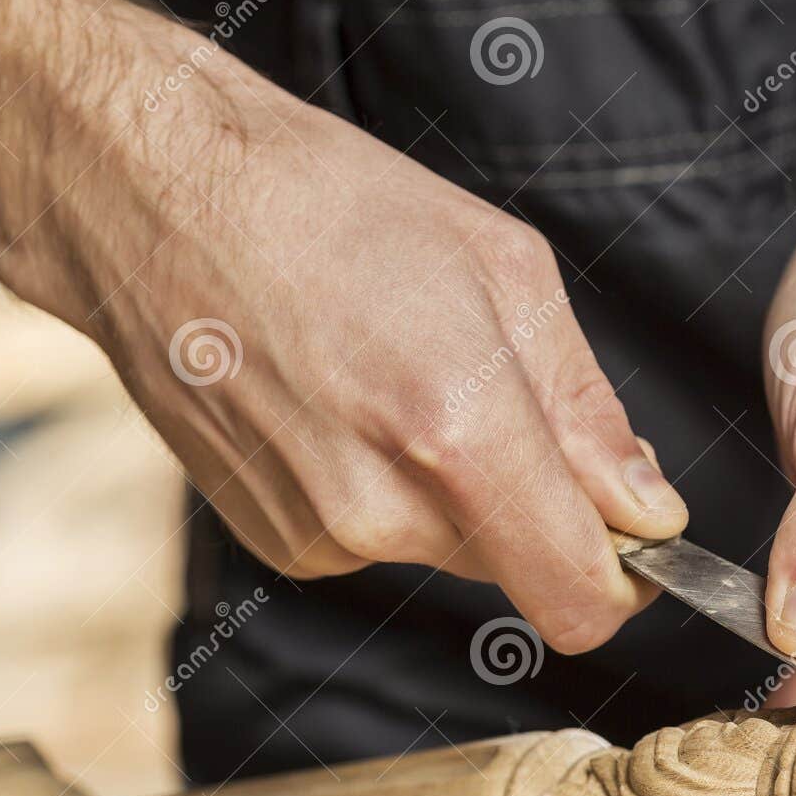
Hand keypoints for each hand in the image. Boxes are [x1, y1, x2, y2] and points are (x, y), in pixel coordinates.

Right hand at [0, 0, 685, 653]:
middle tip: (501, 393)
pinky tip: (347, 404)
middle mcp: (383, 508)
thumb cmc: (327, 204)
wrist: (149, 199)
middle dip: (540, 502)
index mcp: (456, 430)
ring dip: (460, 487)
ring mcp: (320, 534)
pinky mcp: (276, 540)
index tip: (636, 541)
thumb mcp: (504, 269)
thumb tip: (646, 508)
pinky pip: (382, 539)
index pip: (579, 597)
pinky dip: (390, 488)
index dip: (625, 582)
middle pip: (523, 565)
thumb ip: (589, 411)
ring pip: (452, 548)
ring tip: (402, 376)